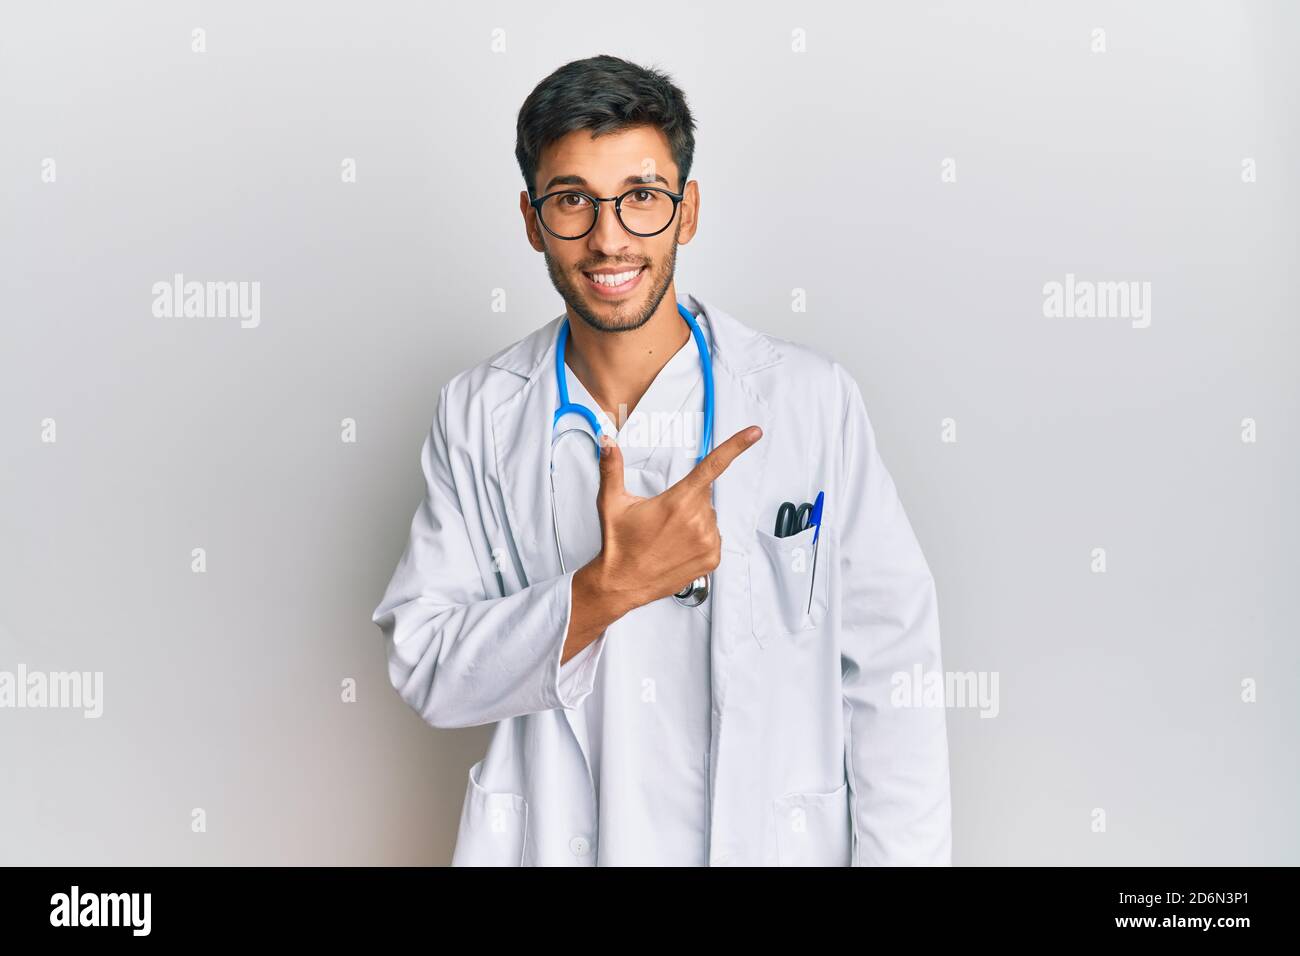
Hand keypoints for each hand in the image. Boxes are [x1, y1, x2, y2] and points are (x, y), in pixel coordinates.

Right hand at [587, 425, 762, 612]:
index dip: (735, 446)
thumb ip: (612, 468)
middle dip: (687, 499)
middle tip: (663, 517)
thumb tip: (607, 442)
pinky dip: (700, 538)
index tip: (754, 433)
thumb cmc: (619, 544)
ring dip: (694, 520)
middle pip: (704, 495)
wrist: (622, 582)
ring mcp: (707, 542)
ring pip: (709, 516)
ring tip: (669, 536)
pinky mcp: (712, 558)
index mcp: (677, 502)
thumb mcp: (612, 502)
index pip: (712, 466)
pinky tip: (679, 546)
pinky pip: (714, 536)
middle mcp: (696, 521)